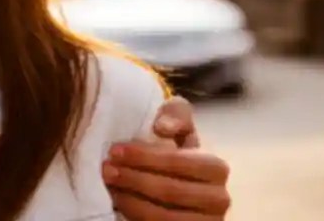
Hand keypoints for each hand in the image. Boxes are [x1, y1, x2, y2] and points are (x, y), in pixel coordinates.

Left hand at [102, 97, 231, 219]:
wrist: (175, 174)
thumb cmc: (173, 145)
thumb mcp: (178, 122)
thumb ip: (176, 113)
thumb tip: (162, 127)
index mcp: (217, 169)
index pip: (179, 163)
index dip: (144, 157)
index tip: (115, 150)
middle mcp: (218, 199)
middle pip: (170, 192)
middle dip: (133, 179)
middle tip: (106, 169)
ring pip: (163, 216)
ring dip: (130, 200)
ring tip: (110, 184)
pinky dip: (135, 216)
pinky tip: (118, 201)